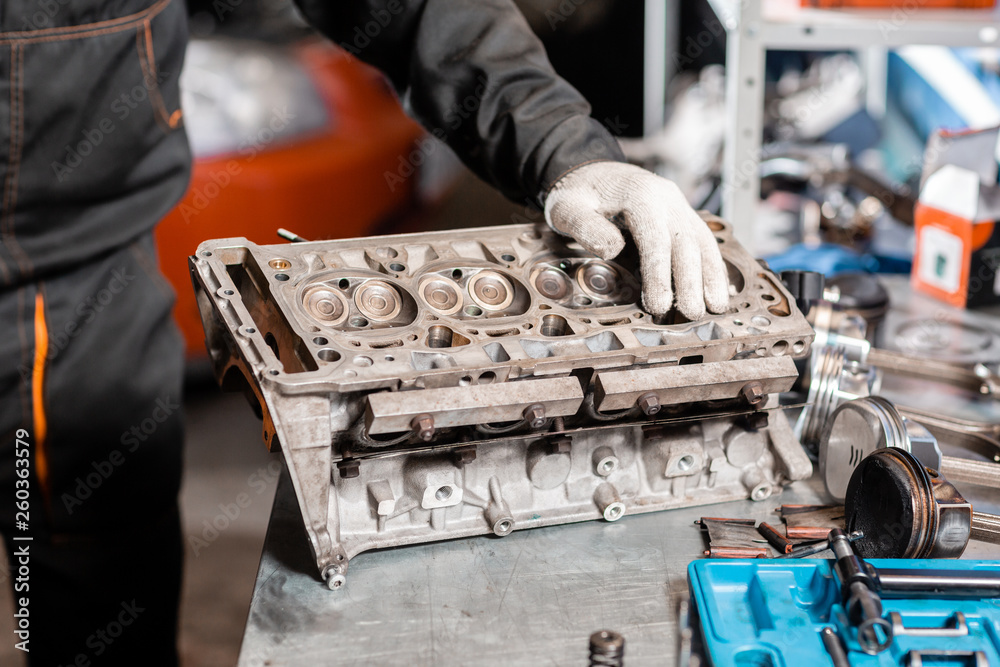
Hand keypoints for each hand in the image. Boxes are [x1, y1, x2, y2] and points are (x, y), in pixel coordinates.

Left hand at [544, 161, 729, 318]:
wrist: (592, 170)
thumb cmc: (577, 193)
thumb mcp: (569, 207)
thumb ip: (587, 227)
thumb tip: (612, 250)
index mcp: (639, 194)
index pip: (655, 239)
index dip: (659, 275)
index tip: (659, 306)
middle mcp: (666, 198)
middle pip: (686, 242)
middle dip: (692, 281)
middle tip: (693, 315)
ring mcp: (678, 205)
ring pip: (703, 240)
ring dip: (712, 275)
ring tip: (718, 307)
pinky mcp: (682, 214)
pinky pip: (703, 239)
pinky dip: (712, 264)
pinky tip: (718, 288)